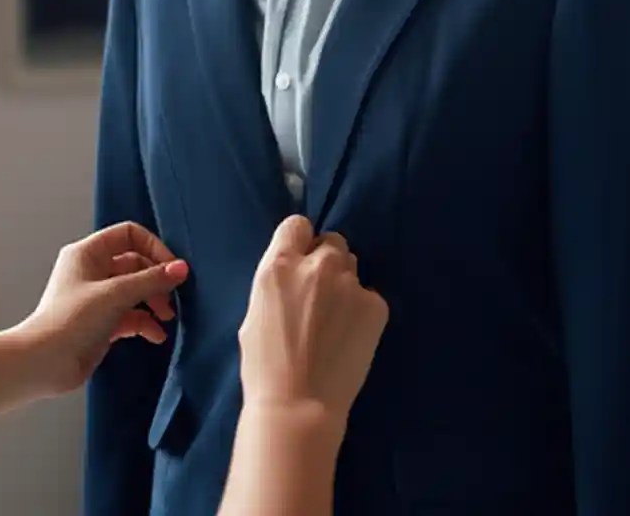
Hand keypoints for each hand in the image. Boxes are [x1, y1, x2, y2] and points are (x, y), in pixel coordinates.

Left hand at [11, 222, 188, 396]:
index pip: (129, 235)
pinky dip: (145, 323)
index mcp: (88, 253)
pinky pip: (131, 316)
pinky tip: (156, 335)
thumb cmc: (69, 321)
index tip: (171, 268)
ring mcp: (97, 298)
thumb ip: (151, 280)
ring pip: (135, 291)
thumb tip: (181, 268)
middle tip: (171, 296)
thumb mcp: (116, 294)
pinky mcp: (101, 322)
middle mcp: (92, 271)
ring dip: (154, 302)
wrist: (44, 363)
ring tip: (167, 317)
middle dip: (157, 280)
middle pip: (136, 264)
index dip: (153, 247)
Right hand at [238, 215, 388, 424]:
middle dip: (326, 261)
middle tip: (319, 294)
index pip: (297, 225)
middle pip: (332, 242)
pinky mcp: (375, 306)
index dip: (300, 242)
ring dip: (344, 284)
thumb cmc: (264, 366)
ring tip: (335, 320)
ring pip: (352, 267)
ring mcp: (350, 284)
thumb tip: (293, 277)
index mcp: (279, 265)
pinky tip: (349, 337)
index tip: (300, 260)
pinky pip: (369, 296)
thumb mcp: (254, 313)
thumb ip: (277, 284)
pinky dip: (361, 311)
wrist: (298, 405)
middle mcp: (317, 266)